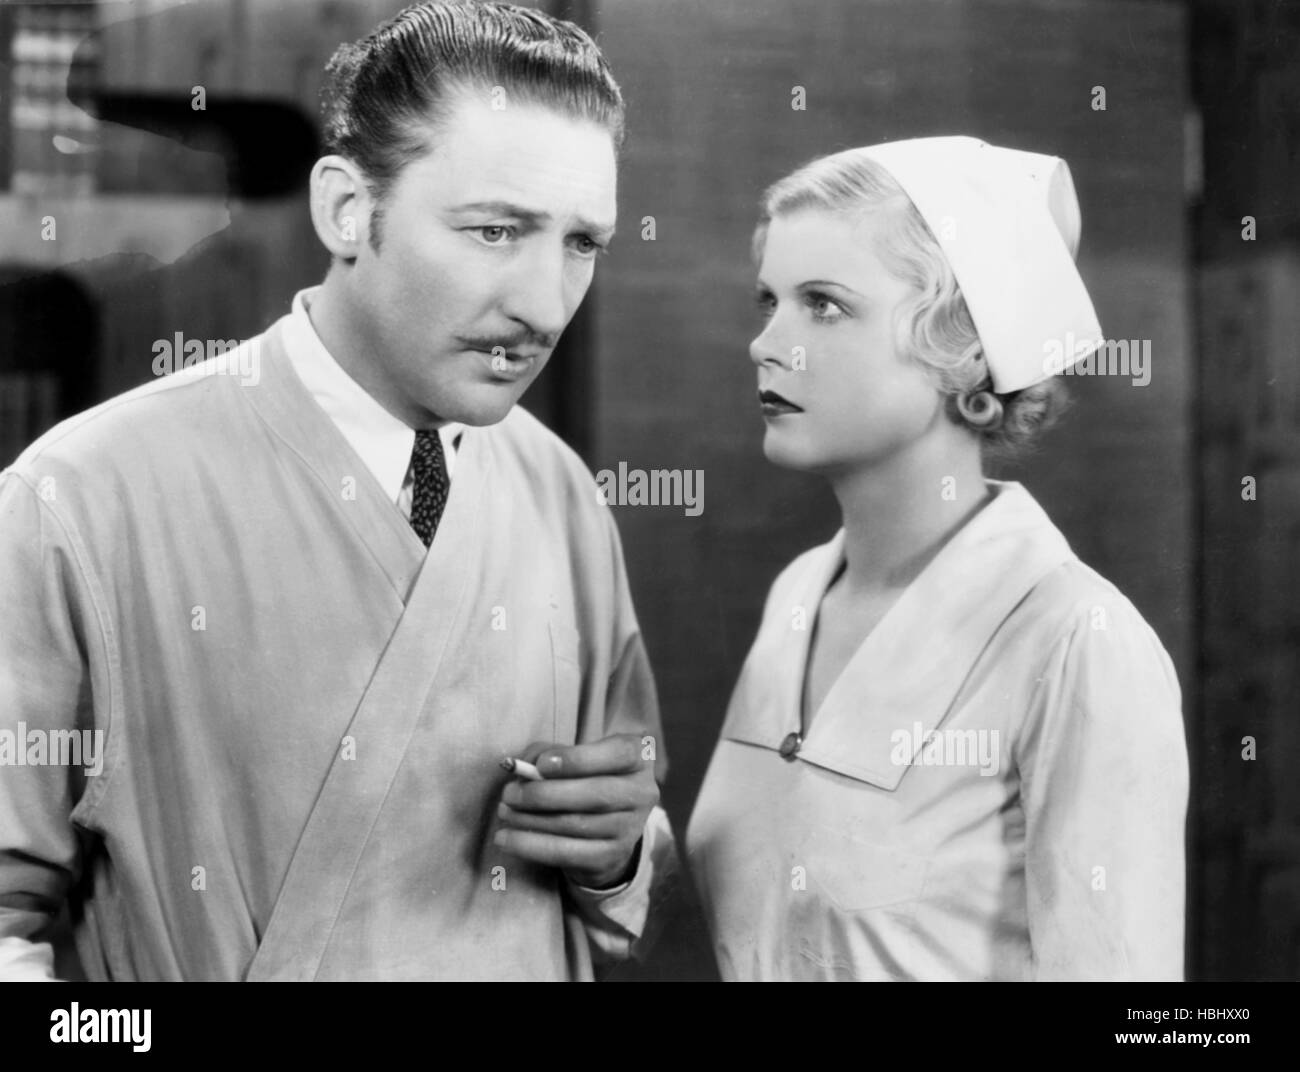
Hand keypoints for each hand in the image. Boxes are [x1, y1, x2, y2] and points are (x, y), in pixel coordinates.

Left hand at [494, 733, 657, 888]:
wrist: (606, 826)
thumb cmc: (585, 777)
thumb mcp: (574, 756)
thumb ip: (549, 753)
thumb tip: (524, 766)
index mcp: (638, 757)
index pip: (619, 754)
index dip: (579, 759)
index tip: (541, 765)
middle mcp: (642, 792)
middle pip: (595, 794)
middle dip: (544, 794)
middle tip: (509, 793)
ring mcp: (630, 828)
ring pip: (576, 824)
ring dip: (531, 820)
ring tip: (504, 812)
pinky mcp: (612, 856)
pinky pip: (567, 853)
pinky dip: (530, 846)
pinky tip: (506, 839)